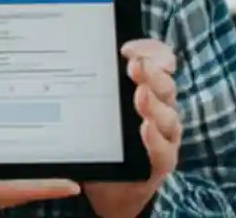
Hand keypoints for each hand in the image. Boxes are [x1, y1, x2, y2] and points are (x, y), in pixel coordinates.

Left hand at [83, 39, 180, 217]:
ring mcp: (163, 136)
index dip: (150, 51)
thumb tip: (66, 52)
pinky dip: (155, 139)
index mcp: (148, 88)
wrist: (110, 186)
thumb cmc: (104, 139)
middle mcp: (160, 108)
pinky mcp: (161, 163)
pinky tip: (145, 128)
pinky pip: (164, 150)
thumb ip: (92, 82)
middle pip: (165, 86)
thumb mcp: (97, 106)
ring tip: (140, 96)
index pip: (159, 62)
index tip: (128, 49)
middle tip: (135, 67)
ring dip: (154, 104)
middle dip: (152, 74)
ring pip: (168, 117)